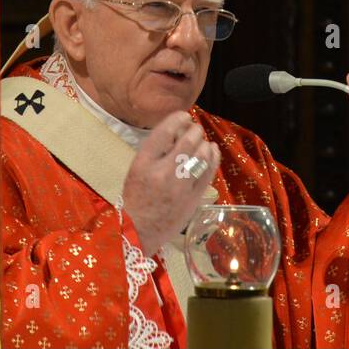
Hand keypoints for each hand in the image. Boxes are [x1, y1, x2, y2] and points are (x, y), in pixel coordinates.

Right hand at [121, 111, 218, 256]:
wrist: (138, 231)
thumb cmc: (135, 198)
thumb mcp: (136, 169)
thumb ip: (155, 151)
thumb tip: (178, 131)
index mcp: (144, 163)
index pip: (165, 131)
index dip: (178, 119)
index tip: (183, 117)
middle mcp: (163, 172)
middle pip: (188, 140)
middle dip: (194, 130)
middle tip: (195, 129)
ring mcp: (181, 186)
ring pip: (202, 154)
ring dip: (204, 143)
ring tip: (202, 141)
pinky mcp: (194, 198)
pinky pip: (209, 171)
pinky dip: (213, 157)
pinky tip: (212, 151)